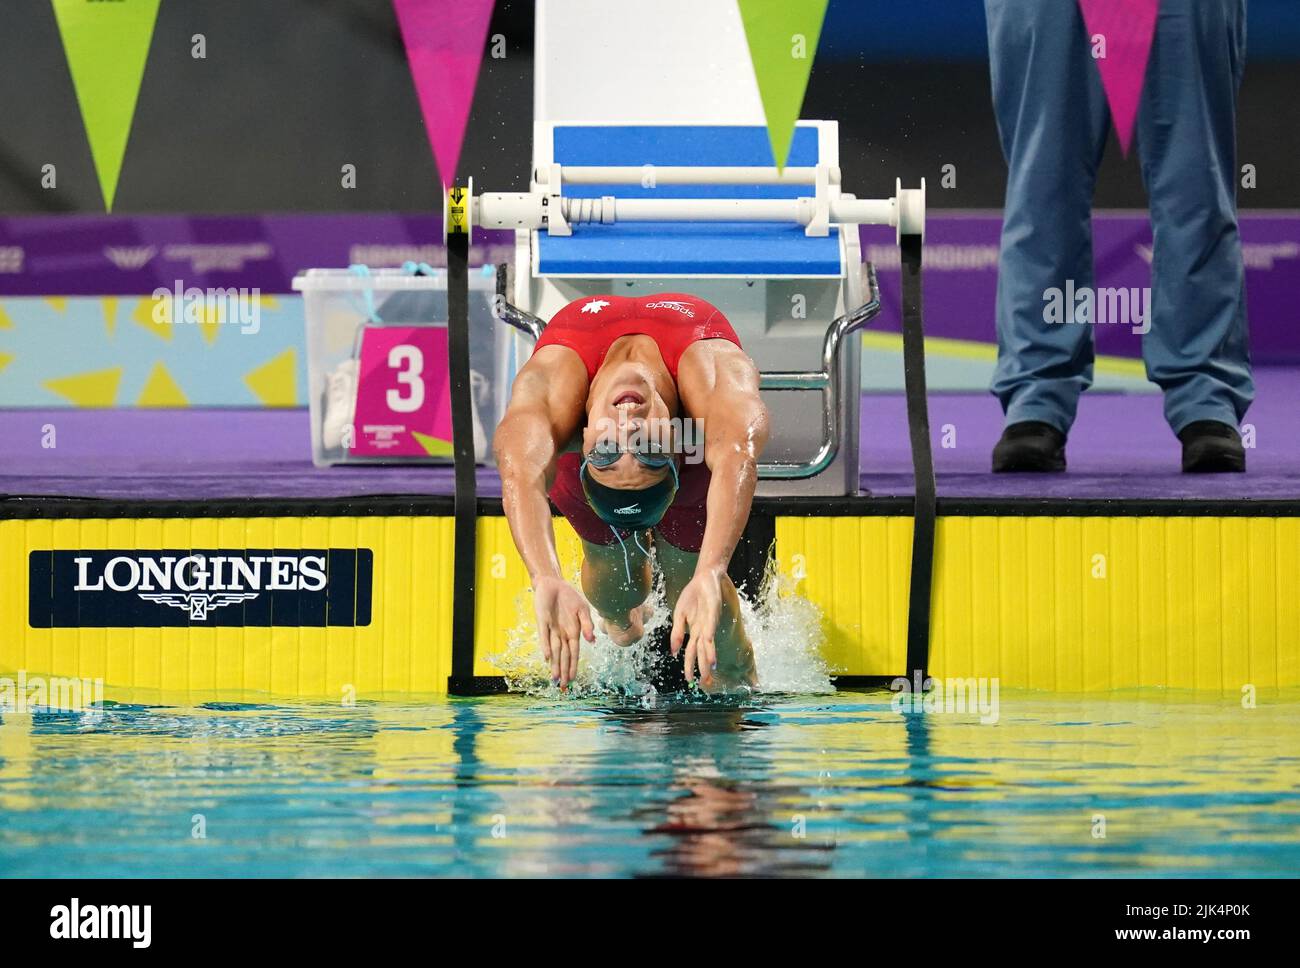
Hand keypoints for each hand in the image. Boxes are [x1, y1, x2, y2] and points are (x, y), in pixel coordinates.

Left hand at [532, 576, 594, 686]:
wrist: (554, 583)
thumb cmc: (570, 597)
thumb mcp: (583, 610)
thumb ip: (587, 625)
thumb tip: (592, 641)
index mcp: (573, 632)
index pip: (573, 654)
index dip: (572, 667)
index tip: (572, 680)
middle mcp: (562, 634)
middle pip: (562, 656)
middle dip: (563, 671)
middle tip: (562, 687)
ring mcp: (552, 628)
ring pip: (553, 650)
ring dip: (554, 664)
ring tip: (555, 678)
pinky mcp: (542, 620)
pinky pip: (544, 635)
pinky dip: (545, 646)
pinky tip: (547, 657)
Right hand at [670, 571, 722, 686]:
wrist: (705, 578)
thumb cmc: (692, 597)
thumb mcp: (679, 615)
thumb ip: (676, 634)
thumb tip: (673, 652)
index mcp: (694, 631)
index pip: (691, 652)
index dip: (690, 667)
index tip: (689, 681)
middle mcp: (703, 629)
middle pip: (702, 651)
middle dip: (703, 666)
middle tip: (706, 682)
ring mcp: (709, 621)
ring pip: (708, 641)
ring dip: (709, 654)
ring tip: (711, 666)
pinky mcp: (713, 610)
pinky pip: (710, 623)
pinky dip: (708, 632)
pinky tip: (708, 641)